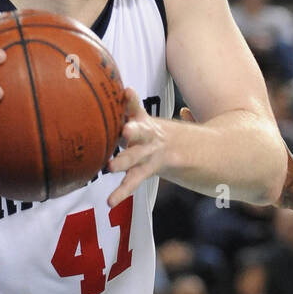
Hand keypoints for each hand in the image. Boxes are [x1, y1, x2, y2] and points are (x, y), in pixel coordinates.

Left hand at [106, 86, 172, 204]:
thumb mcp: (143, 118)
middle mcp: (147, 136)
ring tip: (110, 167)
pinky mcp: (146, 170)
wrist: (182, 149)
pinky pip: (133, 181)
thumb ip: (134, 107)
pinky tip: (110, 202)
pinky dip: (122, 192)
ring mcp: (147, 154)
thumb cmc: (151, 132)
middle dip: (132, 130)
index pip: (136, 107)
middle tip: (125, 131)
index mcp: (145, 121)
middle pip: (140, 132)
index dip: (131, 99)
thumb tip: (144, 94)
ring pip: (136, 158)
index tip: (127, 91)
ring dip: (124, 161)